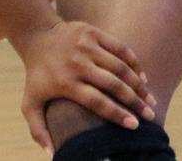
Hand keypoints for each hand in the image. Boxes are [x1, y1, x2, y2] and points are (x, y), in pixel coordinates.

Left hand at [17, 20, 157, 149]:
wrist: (37, 38)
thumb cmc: (37, 77)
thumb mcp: (30, 104)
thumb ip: (39, 130)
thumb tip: (53, 155)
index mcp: (65, 82)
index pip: (97, 101)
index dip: (117, 114)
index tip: (134, 126)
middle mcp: (77, 63)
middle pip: (113, 84)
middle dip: (135, 101)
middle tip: (150, 115)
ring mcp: (86, 45)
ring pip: (120, 66)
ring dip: (138, 85)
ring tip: (150, 100)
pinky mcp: (93, 33)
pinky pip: (120, 48)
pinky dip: (134, 63)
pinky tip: (143, 78)